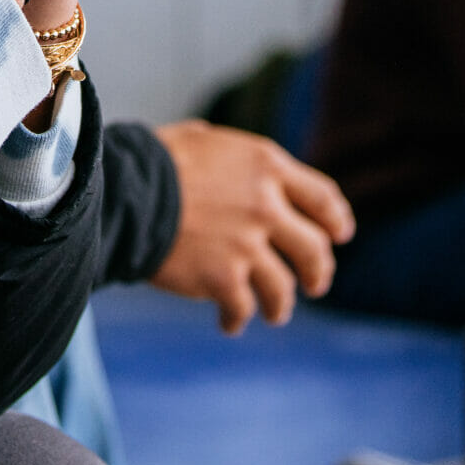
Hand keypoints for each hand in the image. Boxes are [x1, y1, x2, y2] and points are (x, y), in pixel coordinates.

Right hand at [149, 120, 357, 335]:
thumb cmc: (155, 160)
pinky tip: (229, 324)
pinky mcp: (223, 278)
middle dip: (319, 272)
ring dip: (281, 306)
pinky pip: (243, 308)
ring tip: (274, 314)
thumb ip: (235, 160)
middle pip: (315, 249)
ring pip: (284, 289)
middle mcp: (266, 206)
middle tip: (316, 284)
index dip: (336, 220)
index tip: (340, 235)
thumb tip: (234, 168)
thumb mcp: (206, 141)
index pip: (322, 197)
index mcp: (266, 166)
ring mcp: (247, 245)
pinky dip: (237, 320)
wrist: (125, 191)